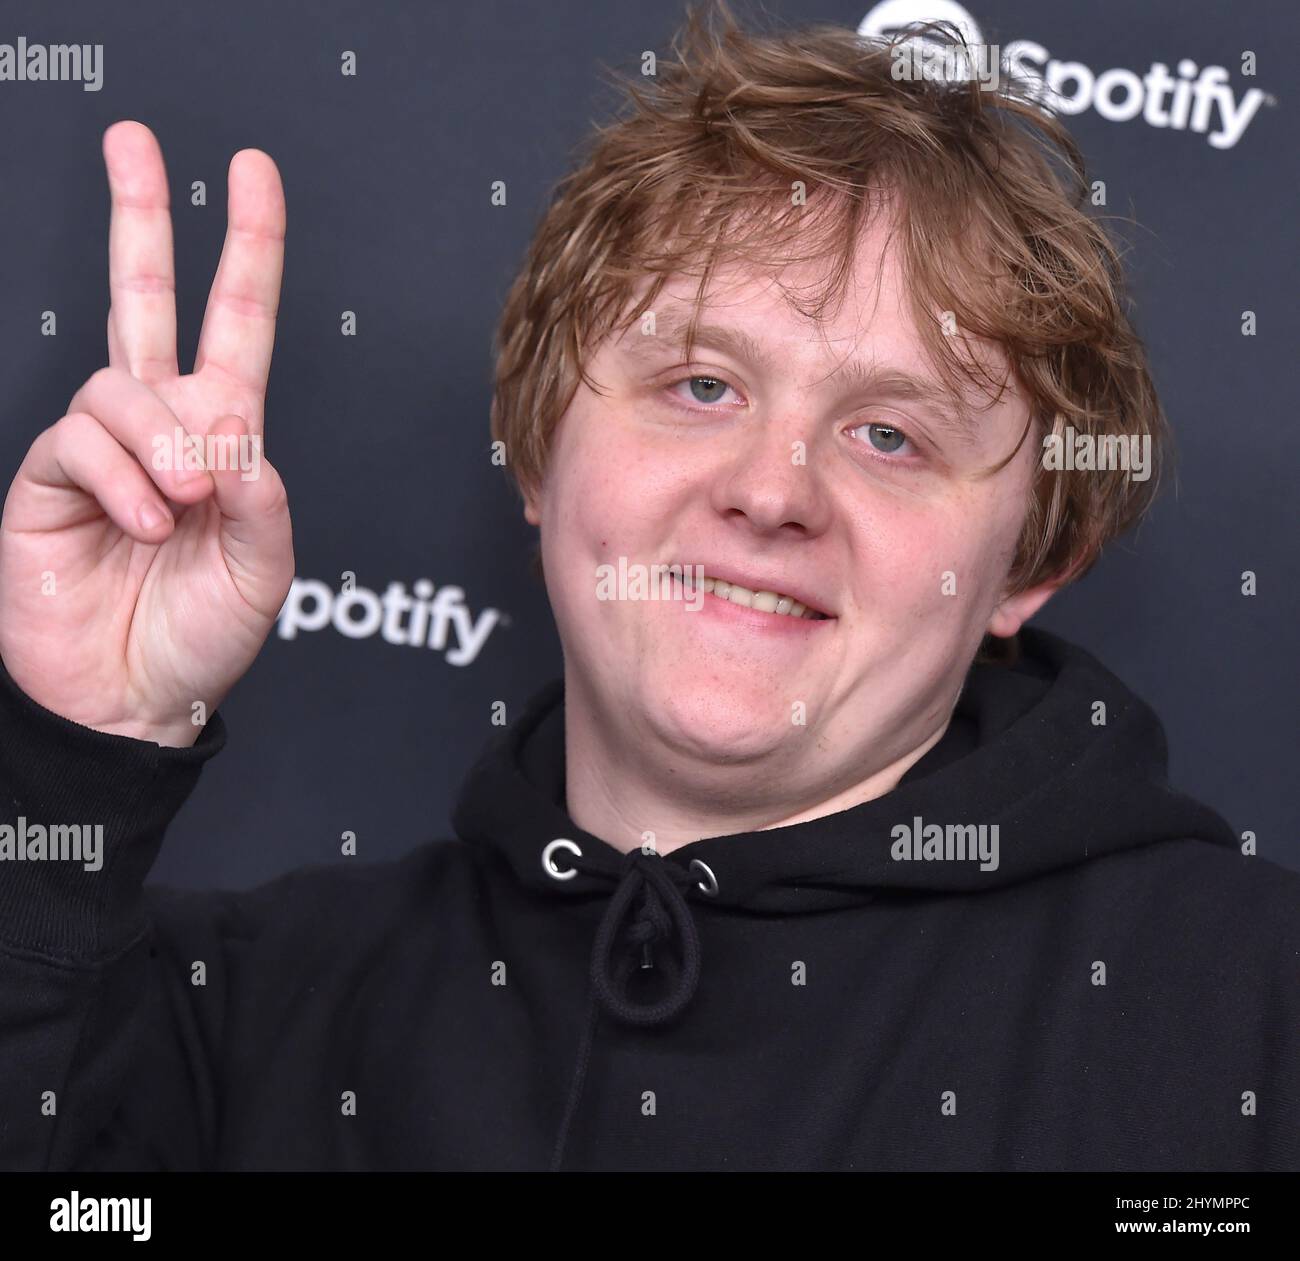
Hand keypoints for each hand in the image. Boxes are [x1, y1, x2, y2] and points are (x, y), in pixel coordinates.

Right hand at [0, 121, 292, 746]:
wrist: (135, 697)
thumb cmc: (202, 634)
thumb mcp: (262, 569)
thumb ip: (261, 500)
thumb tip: (235, 436)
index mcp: (222, 438)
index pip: (234, 325)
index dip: (246, 250)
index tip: (249, 175)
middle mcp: (159, 428)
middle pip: (144, 301)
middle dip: (143, 218)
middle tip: (136, 142)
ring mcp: (101, 450)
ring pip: (121, 387)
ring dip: (163, 443)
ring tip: (181, 505)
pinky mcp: (50, 479)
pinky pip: (82, 442)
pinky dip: (123, 481)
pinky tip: (143, 523)